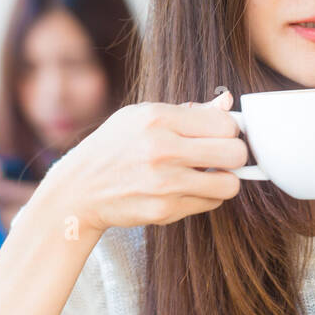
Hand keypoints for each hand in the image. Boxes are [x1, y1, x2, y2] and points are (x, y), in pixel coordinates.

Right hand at [39, 91, 246, 233]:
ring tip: (208, 173)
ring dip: (225, 180)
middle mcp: (161, 150)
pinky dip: (206, 196)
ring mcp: (164, 183)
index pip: (225, 124)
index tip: (219, 134)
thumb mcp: (142, 116)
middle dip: (235, 155)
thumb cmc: (114, 147)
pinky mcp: (165, 210)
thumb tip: (228, 103)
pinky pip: (211, 203)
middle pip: (236, 154)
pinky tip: (188, 188)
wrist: (78, 190)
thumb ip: (189, 111)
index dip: (229, 129)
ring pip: (230, 184)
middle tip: (221, 155)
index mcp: (157, 119)